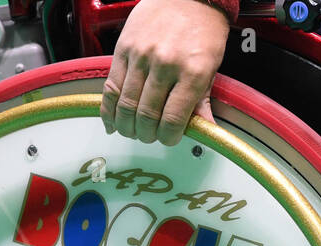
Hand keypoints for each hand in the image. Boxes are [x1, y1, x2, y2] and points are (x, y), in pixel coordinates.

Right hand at [101, 0, 230, 145]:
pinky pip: (111, 86)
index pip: (173, 120)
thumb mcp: (211, 67)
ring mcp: (141, 56)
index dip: (169, 138)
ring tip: (133, 131)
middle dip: (147, 135)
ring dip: (127, 126)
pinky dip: (108, 109)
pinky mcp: (123, 49)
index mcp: (192, 72)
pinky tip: (111, 122)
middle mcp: (165, 64)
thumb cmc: (203, 31)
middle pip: (147, 116)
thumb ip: (203, 101)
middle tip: (150, 138)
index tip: (169, 140)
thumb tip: (205, 131)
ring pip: (126, 105)